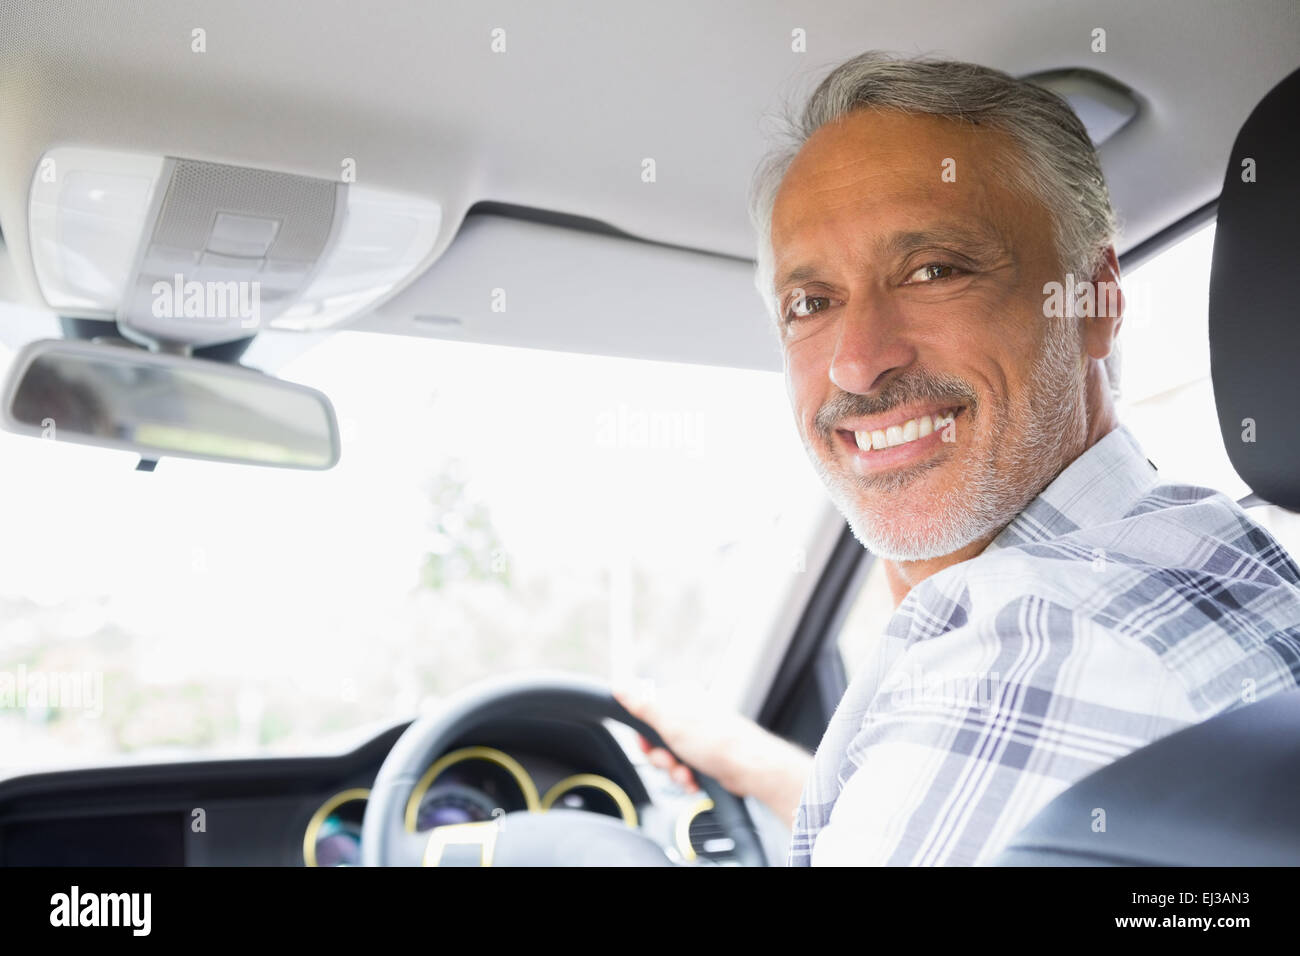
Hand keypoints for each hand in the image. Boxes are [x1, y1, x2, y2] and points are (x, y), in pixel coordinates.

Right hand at [612, 680, 811, 823]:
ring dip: (674, 770)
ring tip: (686, 772)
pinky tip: (693, 779)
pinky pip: (684, 768)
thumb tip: (620, 684)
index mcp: (681, 698)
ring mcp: (699, 736)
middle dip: (660, 756)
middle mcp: (690, 714)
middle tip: (669, 760)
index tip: (646, 744)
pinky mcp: (706, 755)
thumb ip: (642, 703)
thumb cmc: (718, 739)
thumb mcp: (670, 720)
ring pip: (670, 756)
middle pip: (656, 738)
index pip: (646, 712)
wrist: (750, 767)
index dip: (643, 733)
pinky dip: (686, 777)